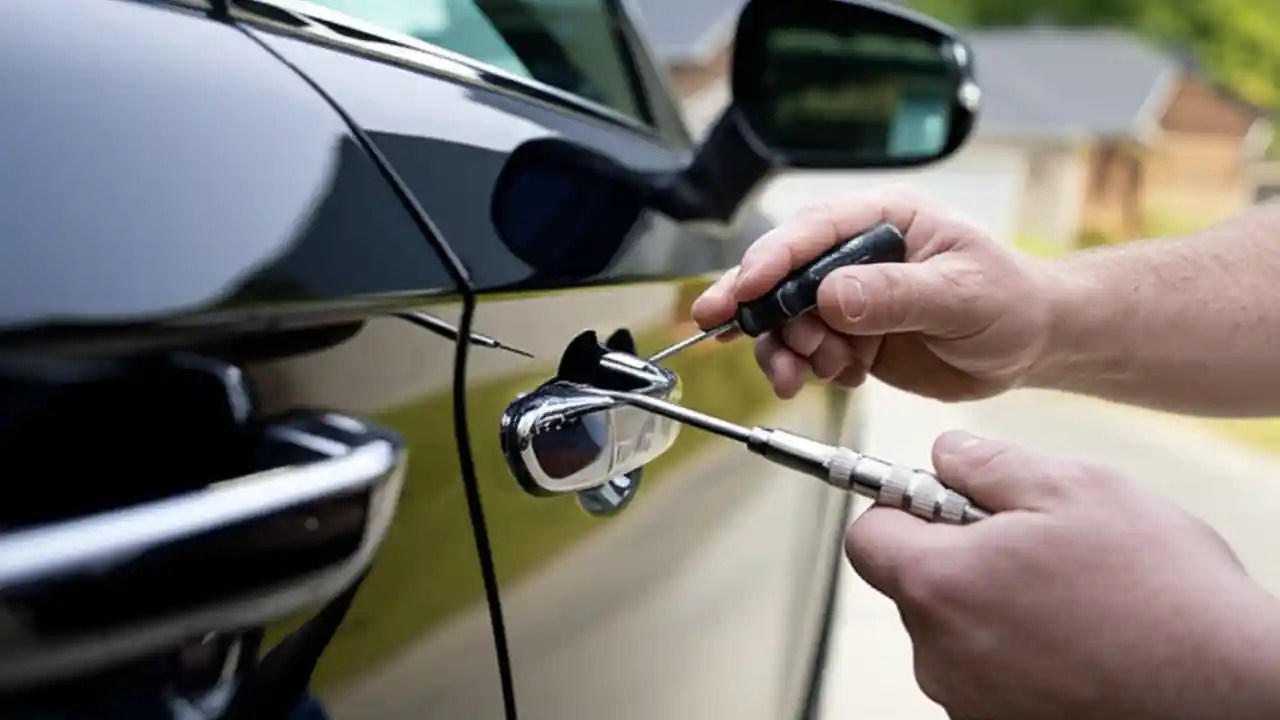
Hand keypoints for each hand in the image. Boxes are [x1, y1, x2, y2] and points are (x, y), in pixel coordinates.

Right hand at [692, 185, 1054, 400]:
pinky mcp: (852, 336)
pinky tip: (846, 377)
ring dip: (786, 351)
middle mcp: (858, 254)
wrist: (1032, 345)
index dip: (770, 260)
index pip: (811, 232)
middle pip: (783, 276)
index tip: (744, 291)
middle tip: (736, 335)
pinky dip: (812, 371)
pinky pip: (810, 352)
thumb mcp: (960, 295)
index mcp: (883, 220)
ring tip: (807, 376)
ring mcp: (851, 297)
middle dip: (760, 311)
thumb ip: (895, 295)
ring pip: (789, 320)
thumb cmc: (1010, 302)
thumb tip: (831, 297)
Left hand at [847, 431, 1279, 718]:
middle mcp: (939, 654)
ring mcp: (970, 702)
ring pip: (954, 632)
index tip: (945, 500)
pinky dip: (1018, 653)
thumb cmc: (1158, 586)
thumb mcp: (1075, 487)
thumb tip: (944, 454)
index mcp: (941, 585)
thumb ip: (987, 463)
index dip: (899, 509)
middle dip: (957, 556)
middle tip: (1034, 543)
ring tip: (1071, 596)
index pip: (866, 537)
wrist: (1230, 690)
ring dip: (992, 606)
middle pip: (913, 586)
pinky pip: (988, 675)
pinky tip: (1080, 640)